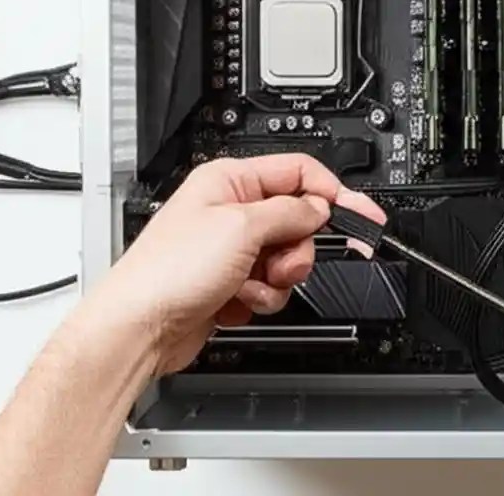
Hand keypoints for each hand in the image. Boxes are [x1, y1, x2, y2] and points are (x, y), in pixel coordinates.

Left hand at [88, 154, 384, 374]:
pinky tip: (236, 300)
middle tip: (283, 263)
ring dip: (278, 279)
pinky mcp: (232, 282)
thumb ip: (291, 211)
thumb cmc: (168, 272)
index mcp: (230, 181)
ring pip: (289, 258)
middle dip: (298, 249)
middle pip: (299, 220)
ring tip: (250, 285)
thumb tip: (320, 208)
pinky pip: (272, 286)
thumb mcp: (242, 227)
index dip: (334, 194)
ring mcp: (232, 249)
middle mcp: (232, 211)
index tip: (364, 216)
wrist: (140, 329)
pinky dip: (261, 298)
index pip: (300, 173)